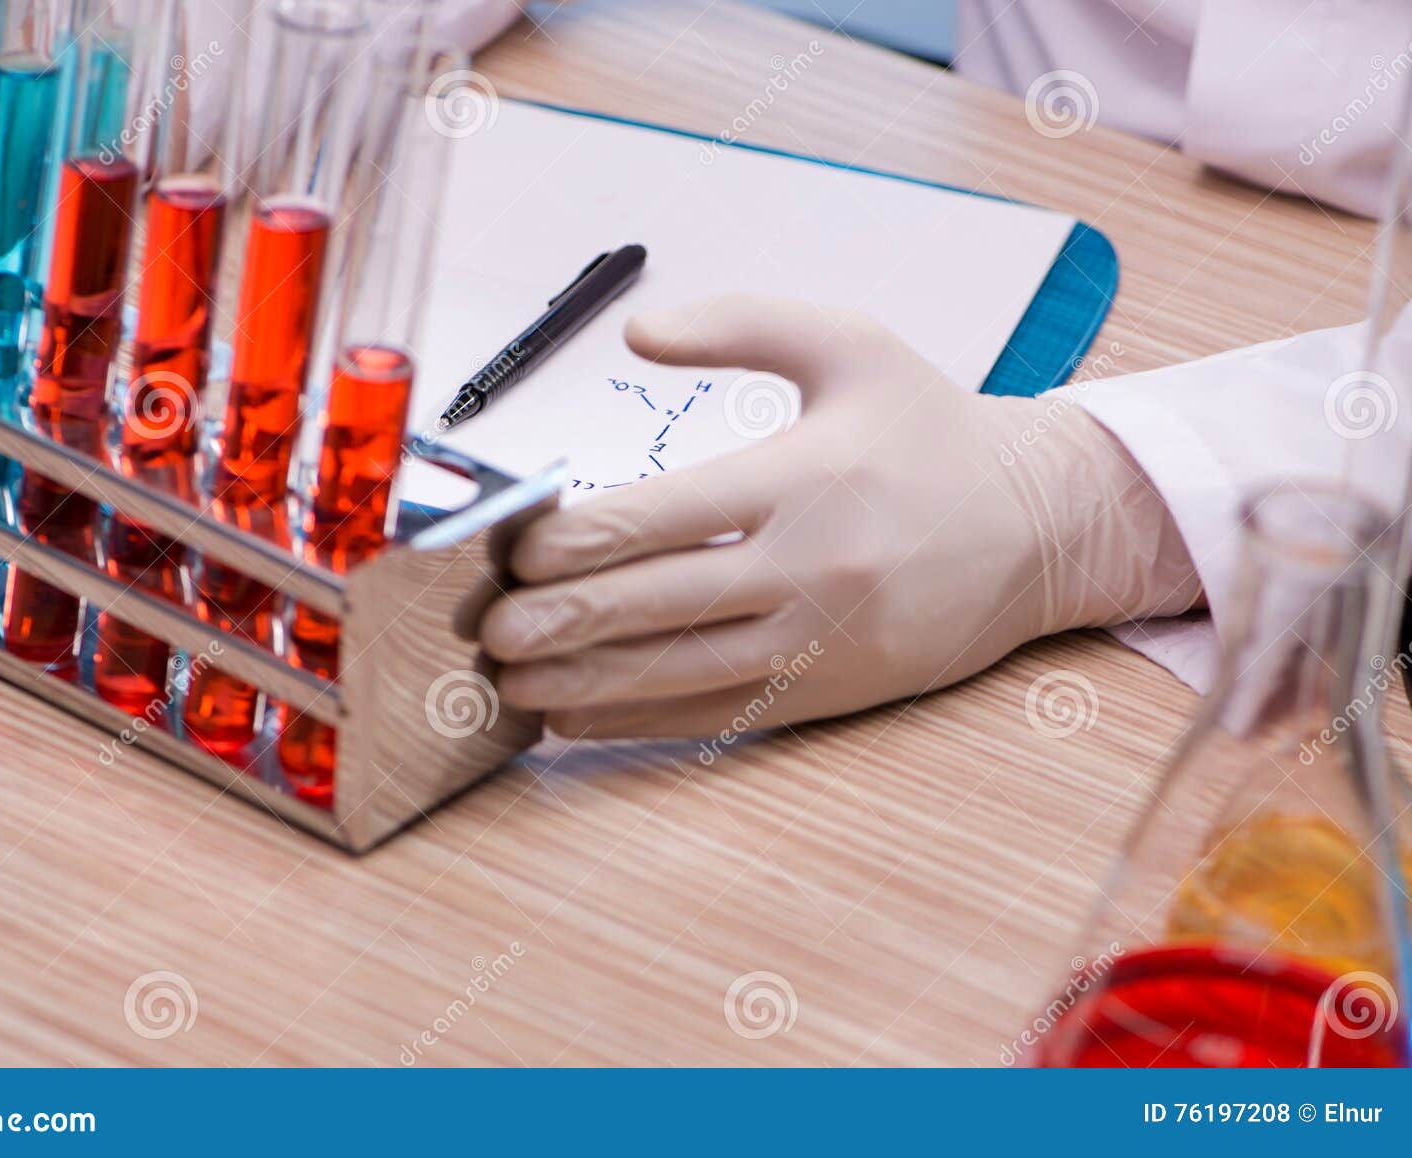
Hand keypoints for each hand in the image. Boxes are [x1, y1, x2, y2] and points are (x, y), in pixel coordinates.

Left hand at [479, 295, 1198, 738]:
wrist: (1041, 525)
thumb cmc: (932, 431)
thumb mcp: (849, 342)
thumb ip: (738, 322)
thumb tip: (635, 330)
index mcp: (799, 477)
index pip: (655, 518)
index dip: (568, 541)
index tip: (513, 548)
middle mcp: (806, 566)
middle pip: (650, 605)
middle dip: (553, 620)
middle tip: (482, 628)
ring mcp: (819, 639)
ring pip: (674, 673)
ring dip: (579, 678)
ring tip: (506, 679)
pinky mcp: (829, 690)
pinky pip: (715, 714)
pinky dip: (637, 717)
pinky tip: (575, 709)